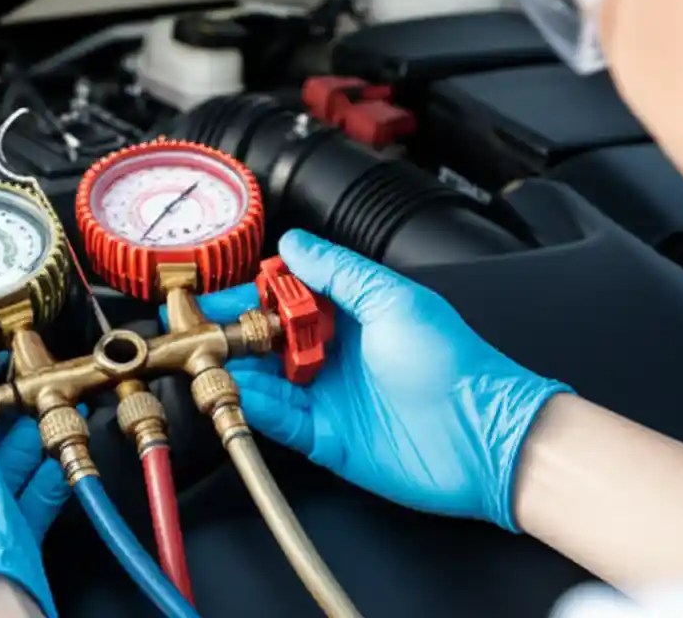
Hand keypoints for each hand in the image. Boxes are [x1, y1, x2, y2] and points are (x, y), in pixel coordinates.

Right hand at [195, 230, 572, 530]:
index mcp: (351, 313)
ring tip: (206, 359)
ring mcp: (329, 397)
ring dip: (236, 370)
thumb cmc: (454, 364)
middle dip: (231, 332)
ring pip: (266, 381)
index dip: (250, 293)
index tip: (217, 291)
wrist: (485, 436)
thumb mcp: (392, 299)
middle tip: (198, 328)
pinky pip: (280, 421)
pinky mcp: (327, 439)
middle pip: (267, 340)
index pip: (285, 297)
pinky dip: (255, 407)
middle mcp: (335, 354)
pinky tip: (237, 392)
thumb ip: (338, 271)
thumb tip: (293, 243)